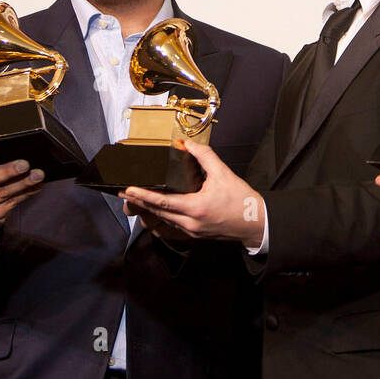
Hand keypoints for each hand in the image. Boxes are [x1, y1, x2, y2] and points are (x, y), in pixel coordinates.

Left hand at [122, 140, 265, 248]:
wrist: (256, 223)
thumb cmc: (242, 201)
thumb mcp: (223, 174)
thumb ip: (205, 156)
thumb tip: (188, 144)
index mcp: (196, 208)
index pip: (163, 202)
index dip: (144, 195)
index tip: (129, 189)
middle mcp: (191, 222)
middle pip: (157, 213)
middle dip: (139, 202)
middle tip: (124, 193)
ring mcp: (192, 231)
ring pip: (164, 221)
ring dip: (149, 210)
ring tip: (135, 200)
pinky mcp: (195, 234)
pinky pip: (172, 226)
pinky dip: (162, 217)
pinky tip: (156, 211)